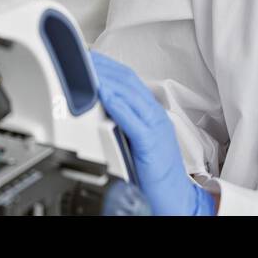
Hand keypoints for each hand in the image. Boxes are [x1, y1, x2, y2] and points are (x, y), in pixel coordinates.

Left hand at [90, 52, 215, 215]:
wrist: (177, 201)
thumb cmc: (154, 174)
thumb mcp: (134, 141)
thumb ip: (120, 123)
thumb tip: (96, 108)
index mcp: (150, 113)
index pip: (127, 80)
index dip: (106, 65)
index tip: (86, 57)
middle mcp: (154, 115)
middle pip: (127, 81)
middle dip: (103, 66)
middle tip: (81, 56)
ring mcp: (155, 128)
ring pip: (130, 95)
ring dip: (106, 79)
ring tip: (87, 68)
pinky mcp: (152, 144)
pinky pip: (134, 120)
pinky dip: (118, 105)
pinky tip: (104, 95)